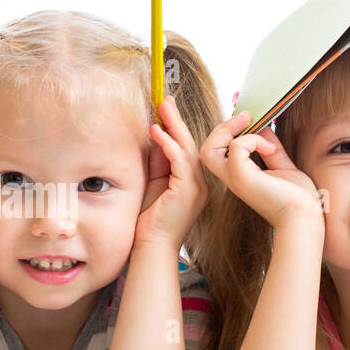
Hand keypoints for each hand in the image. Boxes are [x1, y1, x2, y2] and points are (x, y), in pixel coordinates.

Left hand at [135, 96, 207, 248]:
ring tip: (162, 108)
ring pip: (188, 148)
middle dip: (176, 121)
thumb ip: (158, 164)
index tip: (165, 111)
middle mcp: (199, 184)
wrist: (152, 248)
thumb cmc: (150, 223)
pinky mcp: (188, 191)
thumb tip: (156, 139)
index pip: (186, 150)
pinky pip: (180, 161)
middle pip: (190, 144)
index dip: (176, 129)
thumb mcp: (154, 185)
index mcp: (193, 183)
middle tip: (165, 100)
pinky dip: (168, 144)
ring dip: (173, 126)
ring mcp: (197, 187)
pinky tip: (157, 132)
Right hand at [200, 111, 323, 229]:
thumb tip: (264, 125)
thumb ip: (270, 147)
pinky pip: (236, 148)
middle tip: (246, 116)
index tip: (251, 120)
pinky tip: (270, 149)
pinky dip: (253, 140)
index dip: (228, 130)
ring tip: (251, 123)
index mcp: (238, 175)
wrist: (304, 217)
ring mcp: (235, 179)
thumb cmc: (297, 198)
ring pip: (209, 149)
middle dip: (223, 126)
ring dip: (229, 129)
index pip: (216, 150)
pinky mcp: (243, 179)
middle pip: (206, 149)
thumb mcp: (282, 165)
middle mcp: (232, 178)